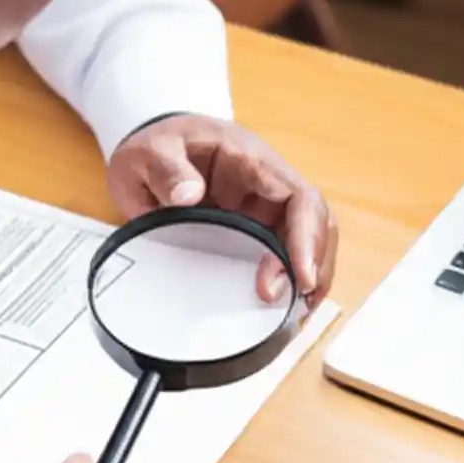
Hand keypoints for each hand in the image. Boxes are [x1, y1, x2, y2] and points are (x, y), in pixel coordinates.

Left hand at [109, 114, 337, 306]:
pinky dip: (288, 281)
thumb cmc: (155, 146)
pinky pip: (283, 254)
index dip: (307, 236)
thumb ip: (165, 170)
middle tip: (293, 307)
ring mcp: (263, 208)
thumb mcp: (148, 152)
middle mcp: (267, 185)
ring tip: (293, 315)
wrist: (149, 152)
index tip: (300, 277)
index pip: (298, 196)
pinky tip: (282, 308)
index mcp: (250, 160)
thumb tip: (189, 194)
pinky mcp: (254, 229)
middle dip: (313, 266)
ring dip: (307, 278)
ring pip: (306, 242)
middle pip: (315, 224)